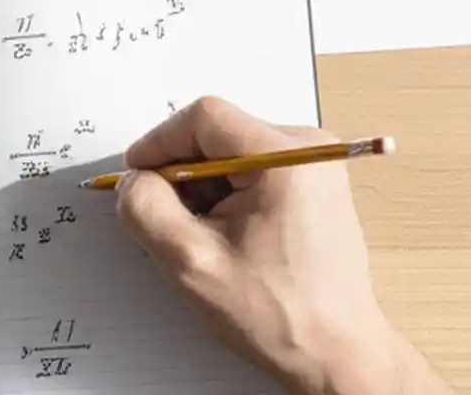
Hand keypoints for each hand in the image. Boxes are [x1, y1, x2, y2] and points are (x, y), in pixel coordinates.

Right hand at [116, 97, 449, 394]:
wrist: (337, 353)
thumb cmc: (279, 315)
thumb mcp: (190, 262)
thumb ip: (146, 209)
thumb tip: (133, 180)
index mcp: (286, 158)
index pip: (204, 118)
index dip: (159, 144)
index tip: (136, 178)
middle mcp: (310, 150)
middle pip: (217, 134)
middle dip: (182, 174)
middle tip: (168, 222)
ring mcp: (316, 166)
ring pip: (231, 154)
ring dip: (203, 189)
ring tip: (202, 239)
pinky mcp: (313, 185)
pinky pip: (252, 171)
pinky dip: (226, 196)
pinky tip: (225, 237)